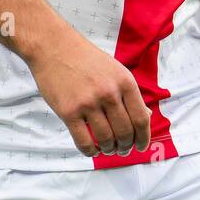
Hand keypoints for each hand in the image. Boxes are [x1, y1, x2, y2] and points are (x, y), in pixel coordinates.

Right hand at [26, 25, 151, 157]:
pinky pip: (84, 141)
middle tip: (122, 149)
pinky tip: (92, 150)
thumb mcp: (115, 70)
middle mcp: (109, 93)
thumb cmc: (86, 59)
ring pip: (106, 139)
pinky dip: (90, 151)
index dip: (144, 138)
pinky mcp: (69, 112)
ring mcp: (89, 103)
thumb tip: (145, 116)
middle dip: (126, 146)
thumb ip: (129, 93)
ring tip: (108, 149)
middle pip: (125, 132)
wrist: (54, 47)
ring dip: (109, 149)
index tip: (141, 146)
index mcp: (125, 82)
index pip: (141, 118)